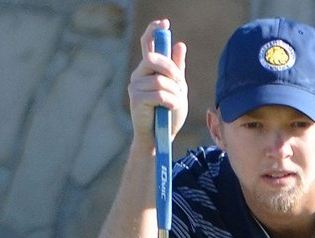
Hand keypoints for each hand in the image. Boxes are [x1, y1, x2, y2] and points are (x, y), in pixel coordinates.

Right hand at [129, 19, 187, 149]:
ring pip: (161, 80)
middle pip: (155, 59)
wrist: (160, 138)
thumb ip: (177, 69)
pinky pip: (159, 94)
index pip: (147, 44)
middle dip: (172, 71)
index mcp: (148, 69)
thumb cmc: (168, 114)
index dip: (153, 31)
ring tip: (174, 104)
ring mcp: (135, 86)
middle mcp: (139, 74)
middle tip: (180, 84)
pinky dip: (170, 102)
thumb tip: (179, 45)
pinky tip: (169, 109)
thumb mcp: (178, 89)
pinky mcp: (136, 99)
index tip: (164, 22)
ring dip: (174, 92)